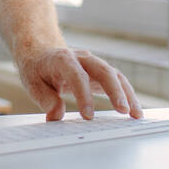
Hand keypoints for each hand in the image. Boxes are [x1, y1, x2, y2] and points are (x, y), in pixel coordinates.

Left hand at [15, 46, 142, 120]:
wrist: (41, 52)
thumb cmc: (37, 69)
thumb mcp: (32, 83)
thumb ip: (45, 99)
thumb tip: (56, 116)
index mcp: (63, 59)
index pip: (77, 76)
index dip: (84, 95)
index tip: (88, 116)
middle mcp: (82, 58)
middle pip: (103, 71)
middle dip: (115, 91)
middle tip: (123, 111)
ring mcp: (94, 64)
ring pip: (115, 75)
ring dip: (127, 94)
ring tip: (136, 114)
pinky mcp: (101, 72)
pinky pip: (118, 81)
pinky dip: (127, 95)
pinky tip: (135, 111)